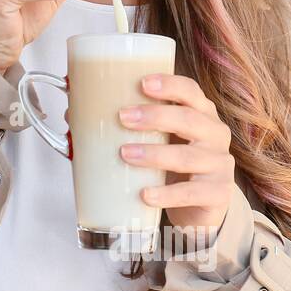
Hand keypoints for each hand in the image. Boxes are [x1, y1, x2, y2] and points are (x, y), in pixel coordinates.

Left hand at [117, 73, 237, 236]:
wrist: (199, 208)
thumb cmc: (171, 165)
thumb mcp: (155, 140)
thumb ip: (124, 125)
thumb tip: (71, 112)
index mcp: (201, 114)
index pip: (191, 91)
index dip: (169, 85)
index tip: (142, 83)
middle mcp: (215, 135)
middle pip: (190, 120)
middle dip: (155, 116)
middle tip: (123, 117)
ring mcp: (219, 165)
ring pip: (189, 156)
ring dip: (155, 154)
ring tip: (125, 154)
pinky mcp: (218, 195)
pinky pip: (193, 193)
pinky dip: (167, 194)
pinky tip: (145, 194)